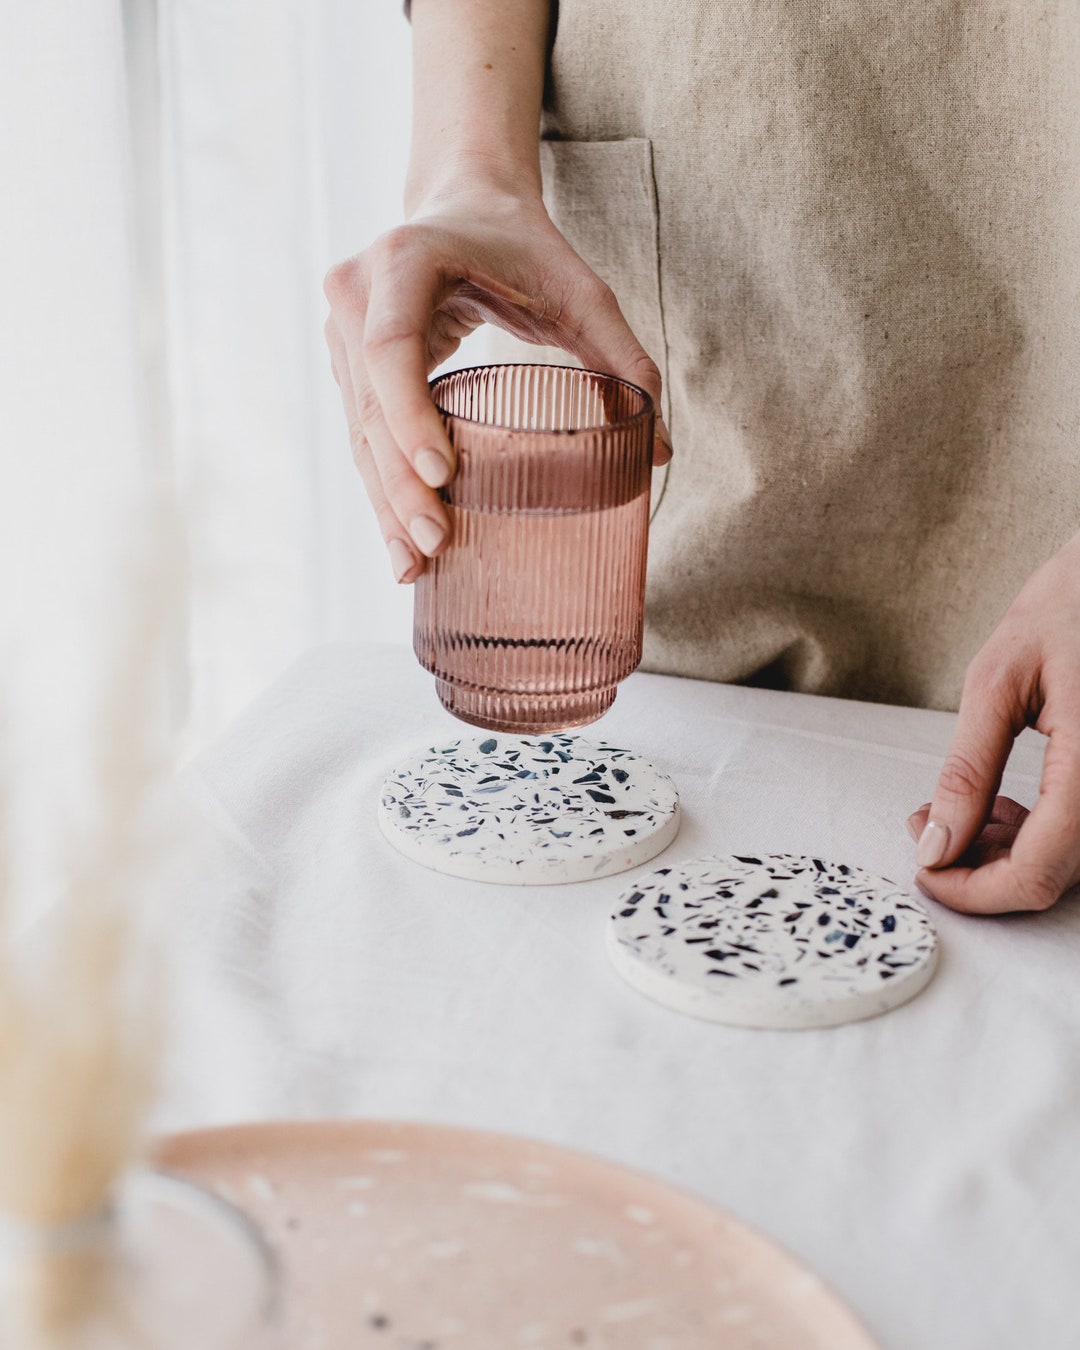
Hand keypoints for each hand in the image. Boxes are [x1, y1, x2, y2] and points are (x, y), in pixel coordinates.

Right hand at [323, 187, 670, 584]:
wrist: (465, 202)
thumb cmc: (523, 246)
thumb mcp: (582, 292)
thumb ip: (625, 360)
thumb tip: (662, 452)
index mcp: (405, 261)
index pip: (392, 345)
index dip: (409, 412)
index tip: (442, 473)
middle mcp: (356, 293)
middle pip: (369, 403)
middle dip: (400, 482)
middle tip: (434, 544)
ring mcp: (341, 330)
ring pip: (358, 430)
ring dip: (384, 501)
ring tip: (413, 565)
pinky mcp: (346, 364)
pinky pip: (361, 434)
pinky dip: (382, 487)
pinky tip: (401, 539)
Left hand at [906, 534, 1079, 912]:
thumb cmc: (1070, 606)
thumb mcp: (997, 681)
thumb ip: (966, 770)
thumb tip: (936, 843)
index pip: (1035, 873)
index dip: (972, 890)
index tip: (925, 871)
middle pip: (1051, 878)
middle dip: (978, 868)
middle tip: (926, 828)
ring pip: (1066, 861)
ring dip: (1004, 852)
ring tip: (958, 808)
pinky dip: (1035, 832)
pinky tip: (1001, 804)